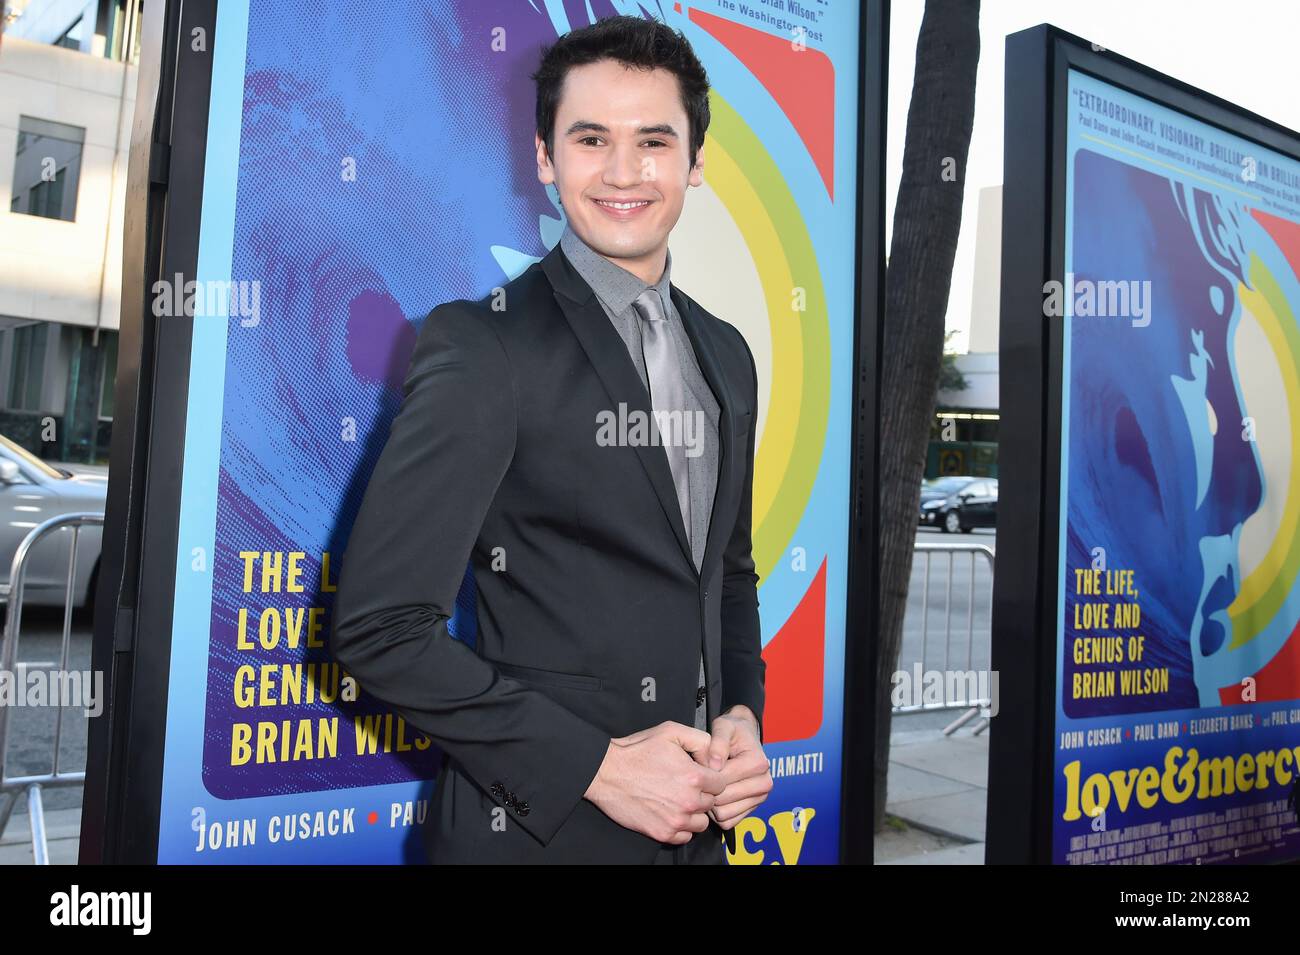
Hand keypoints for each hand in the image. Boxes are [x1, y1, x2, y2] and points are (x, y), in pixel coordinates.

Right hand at [583, 721, 726, 843]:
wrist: (606, 772)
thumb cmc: (637, 750)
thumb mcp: (670, 731)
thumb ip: (701, 740)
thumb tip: (714, 757)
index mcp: (694, 777)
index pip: (721, 784)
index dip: (711, 777)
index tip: (698, 774)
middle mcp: (688, 801)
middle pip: (711, 803)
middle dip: (702, 794)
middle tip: (684, 786)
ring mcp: (675, 820)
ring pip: (701, 822)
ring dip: (694, 813)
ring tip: (678, 800)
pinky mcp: (662, 833)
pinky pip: (685, 837)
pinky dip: (681, 828)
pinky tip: (671, 813)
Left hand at [698, 706, 770, 829]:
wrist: (744, 739)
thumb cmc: (732, 732)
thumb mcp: (724, 726)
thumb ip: (718, 742)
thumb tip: (714, 765)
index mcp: (758, 763)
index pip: (723, 779)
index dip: (705, 774)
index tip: (698, 765)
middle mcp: (764, 783)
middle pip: (723, 799)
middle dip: (707, 790)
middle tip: (698, 779)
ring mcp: (760, 798)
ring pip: (724, 814)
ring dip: (710, 804)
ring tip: (706, 787)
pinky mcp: (752, 810)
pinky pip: (728, 822)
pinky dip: (716, 814)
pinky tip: (713, 797)